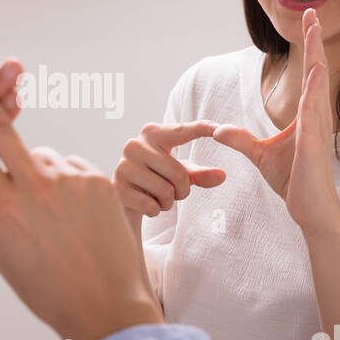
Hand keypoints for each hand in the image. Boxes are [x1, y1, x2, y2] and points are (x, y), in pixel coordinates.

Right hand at [0, 47, 162, 339]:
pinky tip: (78, 221)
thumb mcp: (7, 257)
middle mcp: (35, 187)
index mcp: (3, 209)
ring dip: (39, 177)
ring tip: (58, 224)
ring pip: (42, 159)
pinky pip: (73, 171)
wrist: (108, 308)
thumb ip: (1, 212)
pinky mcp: (99, 181)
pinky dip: (68, 186)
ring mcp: (71, 181)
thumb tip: (6, 183)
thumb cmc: (49, 292)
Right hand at [112, 121, 225, 237]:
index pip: (183, 130)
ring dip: (168, 202)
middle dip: (182, 190)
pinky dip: (155, 210)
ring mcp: (123, 166)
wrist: (122, 197)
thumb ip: (200, 174)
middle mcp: (135, 144)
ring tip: (157, 197)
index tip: (222, 128)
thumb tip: (222, 175)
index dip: (204, 128)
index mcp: (152, 133)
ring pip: (166, 191)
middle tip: (173, 192)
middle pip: (178, 173)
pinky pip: (151, 206)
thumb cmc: (155, 179)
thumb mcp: (179, 174)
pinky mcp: (118, 188)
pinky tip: (146, 204)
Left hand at [213, 8, 339, 234]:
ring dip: (317, 56)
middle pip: (317, 70)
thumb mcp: (260, 155)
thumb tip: (218, 130)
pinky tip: (317, 73)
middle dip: (315, 41)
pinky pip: (315, 112)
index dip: (308, 49)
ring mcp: (318, 128)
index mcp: (307, 115)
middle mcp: (316, 116)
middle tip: (313, 13)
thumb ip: (241, 140)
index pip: (308, 75)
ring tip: (316, 30)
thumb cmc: (294, 182)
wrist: (310, 209)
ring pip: (318, 85)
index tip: (308, 23)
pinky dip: (316, 91)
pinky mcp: (315, 144)